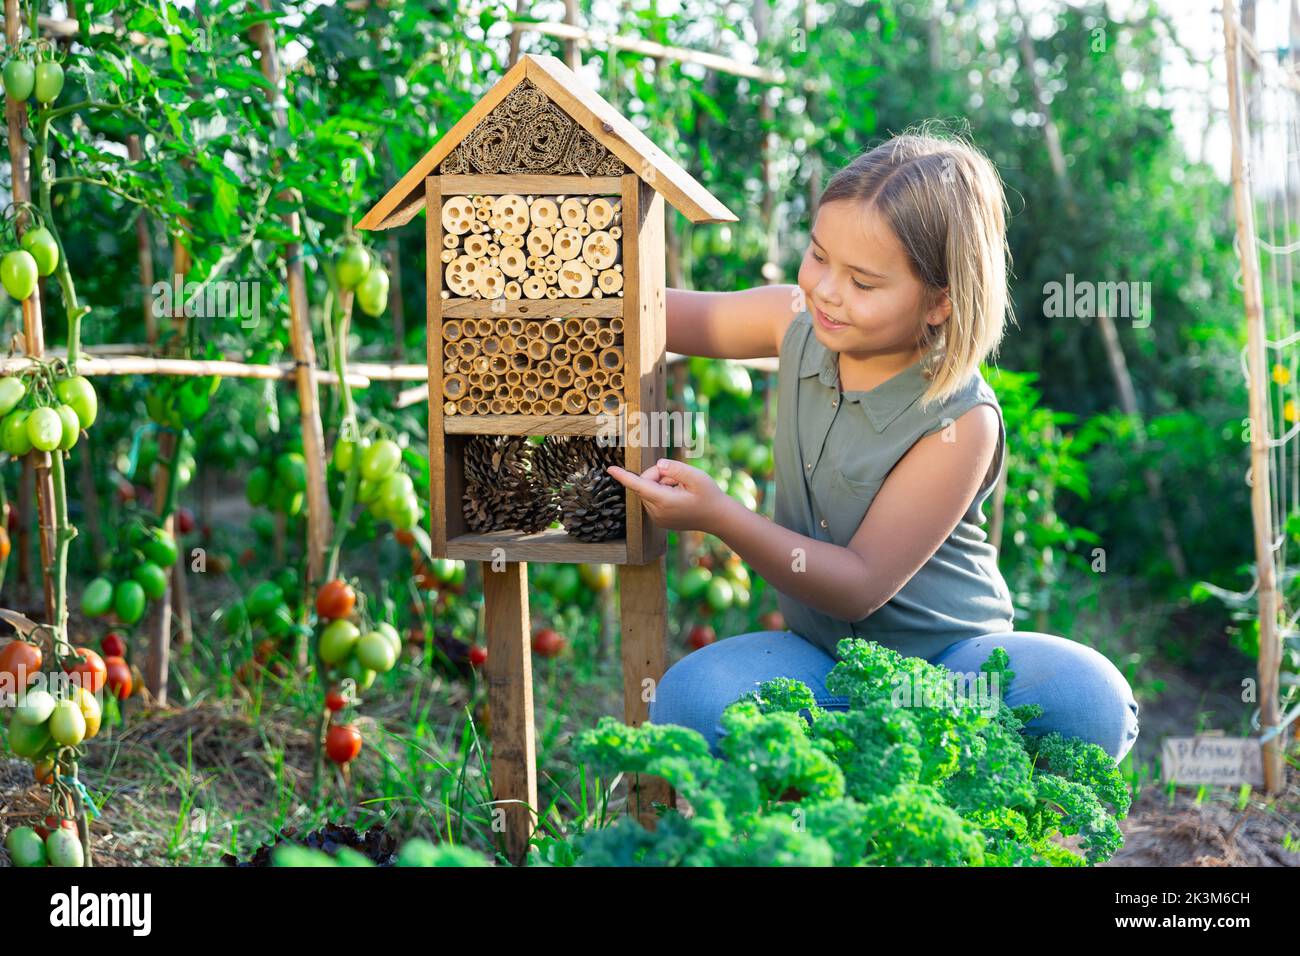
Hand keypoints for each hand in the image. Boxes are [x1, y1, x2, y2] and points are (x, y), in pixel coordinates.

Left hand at [606, 458, 730, 533]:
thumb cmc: (709, 495)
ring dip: (661, 485)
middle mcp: (657, 512)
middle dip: (658, 476)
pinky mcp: (658, 520)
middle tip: (679, 479)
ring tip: (682, 490)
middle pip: (645, 484)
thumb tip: (658, 465)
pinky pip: (652, 499)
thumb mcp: (697, 477)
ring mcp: (657, 518)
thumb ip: (676, 469)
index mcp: (664, 501)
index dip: (623, 476)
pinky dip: (662, 493)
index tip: (610, 469)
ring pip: (648, 491)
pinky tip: (679, 498)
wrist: (718, 518)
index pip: (639, 485)